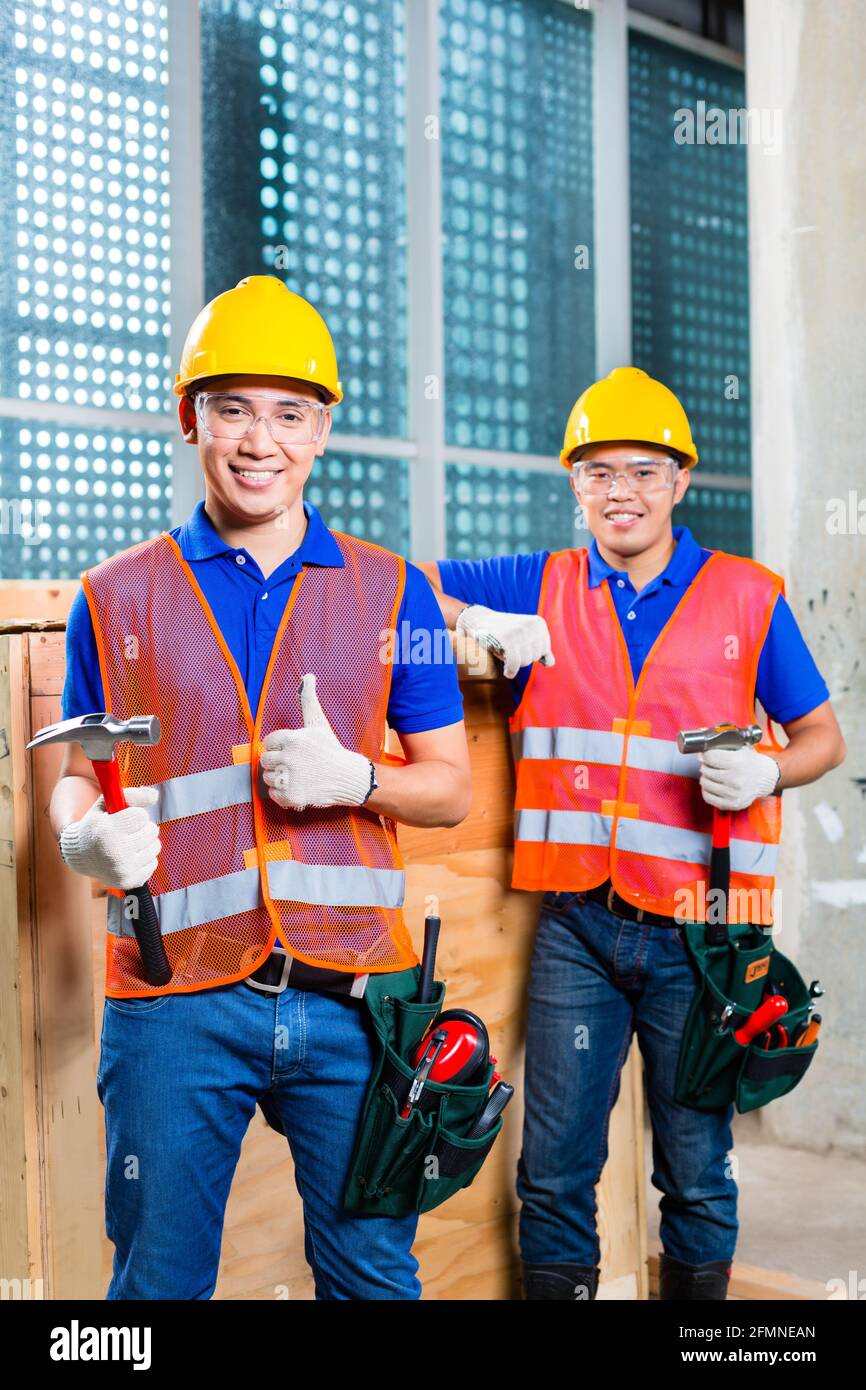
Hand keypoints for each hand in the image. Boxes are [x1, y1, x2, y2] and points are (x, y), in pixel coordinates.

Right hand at [59, 785, 160, 888]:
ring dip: (146, 842)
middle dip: (142, 827)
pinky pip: (153, 863)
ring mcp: (122, 870)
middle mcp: (114, 852)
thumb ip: (132, 795)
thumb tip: (155, 795)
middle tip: (127, 831)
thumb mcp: (106, 804)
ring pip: (155, 846)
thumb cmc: (97, 825)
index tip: (123, 818)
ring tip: (129, 842)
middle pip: (151, 830)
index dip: (134, 814)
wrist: (81, 856)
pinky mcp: (129, 882)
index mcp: (107, 831)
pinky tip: (129, 857)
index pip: (141, 816)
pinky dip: (144, 858)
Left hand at [260, 673, 372, 810]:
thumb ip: (308, 699)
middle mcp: (289, 757)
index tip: (294, 751)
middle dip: (279, 763)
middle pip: (265, 760)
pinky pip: (273, 796)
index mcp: (292, 738)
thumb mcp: (318, 723)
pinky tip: (298, 788)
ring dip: (280, 779)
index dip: (279, 747)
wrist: (348, 777)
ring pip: (268, 778)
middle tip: (297, 765)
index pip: (267, 743)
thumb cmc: (330, 749)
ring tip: (299, 776)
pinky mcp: (291, 796)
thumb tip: (307, 675)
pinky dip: (283, 795)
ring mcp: (290, 778)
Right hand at [456, 604, 555, 679]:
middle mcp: (532, 625)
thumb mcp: (525, 636)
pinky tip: (507, 672)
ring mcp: (520, 632)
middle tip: (508, 646)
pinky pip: (515, 664)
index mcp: (538, 623)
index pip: (544, 651)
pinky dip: (511, 671)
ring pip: (526, 661)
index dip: (528, 653)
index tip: (517, 644)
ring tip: (504, 650)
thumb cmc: (503, 631)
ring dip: (514, 662)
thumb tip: (551, 663)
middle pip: (535, 657)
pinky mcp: (507, 640)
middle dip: (521, 657)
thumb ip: (540, 648)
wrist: (479, 620)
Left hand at [698, 746, 780, 810]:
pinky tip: (714, 785)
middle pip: (706, 770)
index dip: (706, 755)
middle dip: (707, 766)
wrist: (765, 778)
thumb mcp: (740, 748)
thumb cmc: (751, 762)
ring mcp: (733, 793)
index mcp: (738, 762)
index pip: (710, 757)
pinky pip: (708, 797)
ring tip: (714, 775)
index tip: (707, 755)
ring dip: (706, 778)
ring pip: (705, 783)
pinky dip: (707, 790)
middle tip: (713, 765)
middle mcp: (736, 779)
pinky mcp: (731, 804)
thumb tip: (700, 747)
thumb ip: (720, 746)